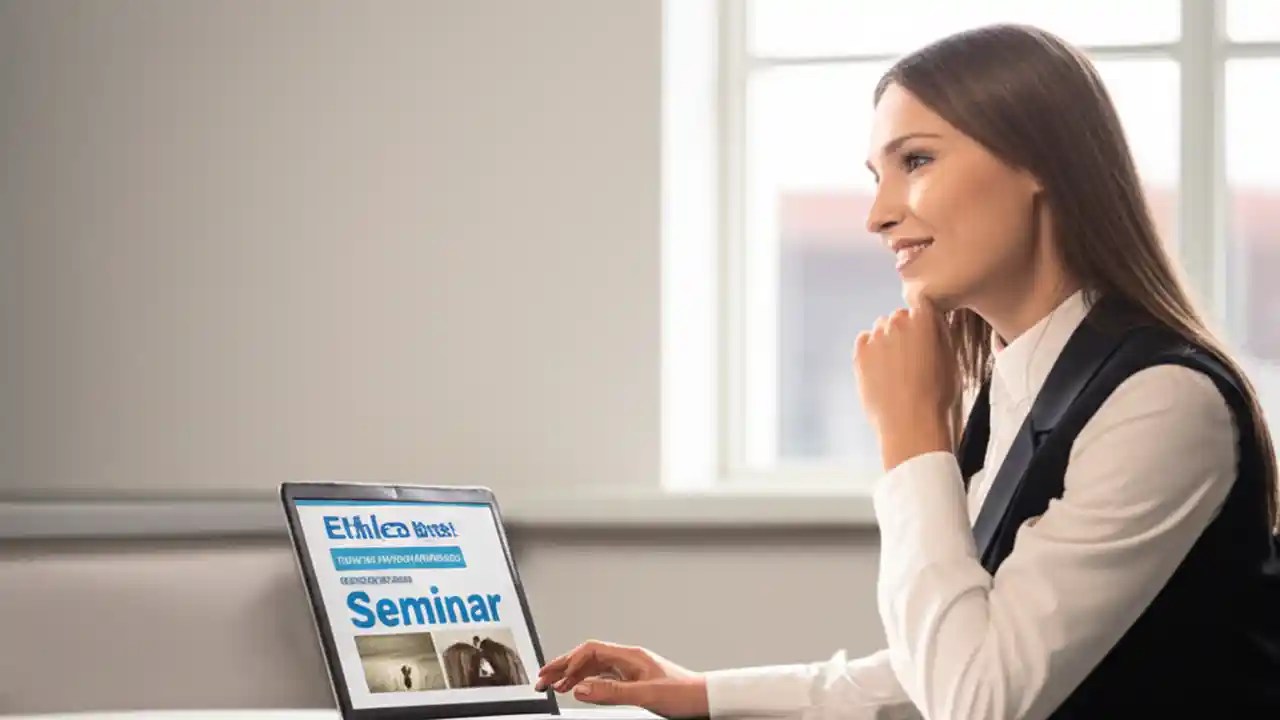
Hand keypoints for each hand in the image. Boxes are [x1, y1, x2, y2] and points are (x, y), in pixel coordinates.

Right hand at [535, 640, 706, 717]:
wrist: (704, 699)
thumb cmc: (683, 693)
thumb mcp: (645, 695)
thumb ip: (611, 692)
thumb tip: (581, 689)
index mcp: (629, 656)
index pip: (590, 650)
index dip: (570, 661)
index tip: (555, 676)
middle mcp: (627, 659)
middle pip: (587, 657)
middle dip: (563, 666)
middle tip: (541, 678)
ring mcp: (629, 670)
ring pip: (593, 667)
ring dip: (572, 674)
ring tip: (552, 685)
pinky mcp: (633, 681)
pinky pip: (602, 678)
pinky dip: (586, 682)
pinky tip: (578, 689)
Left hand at [853, 296, 957, 469]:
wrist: (909, 421)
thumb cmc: (936, 395)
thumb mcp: (950, 360)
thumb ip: (940, 335)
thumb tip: (933, 324)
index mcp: (924, 320)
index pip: (922, 303)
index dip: (923, 317)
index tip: (924, 330)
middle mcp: (898, 322)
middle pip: (899, 316)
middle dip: (904, 330)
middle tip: (910, 355)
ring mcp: (877, 336)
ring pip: (880, 328)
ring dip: (886, 340)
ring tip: (894, 367)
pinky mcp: (860, 352)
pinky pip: (863, 340)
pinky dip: (869, 349)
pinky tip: (880, 368)